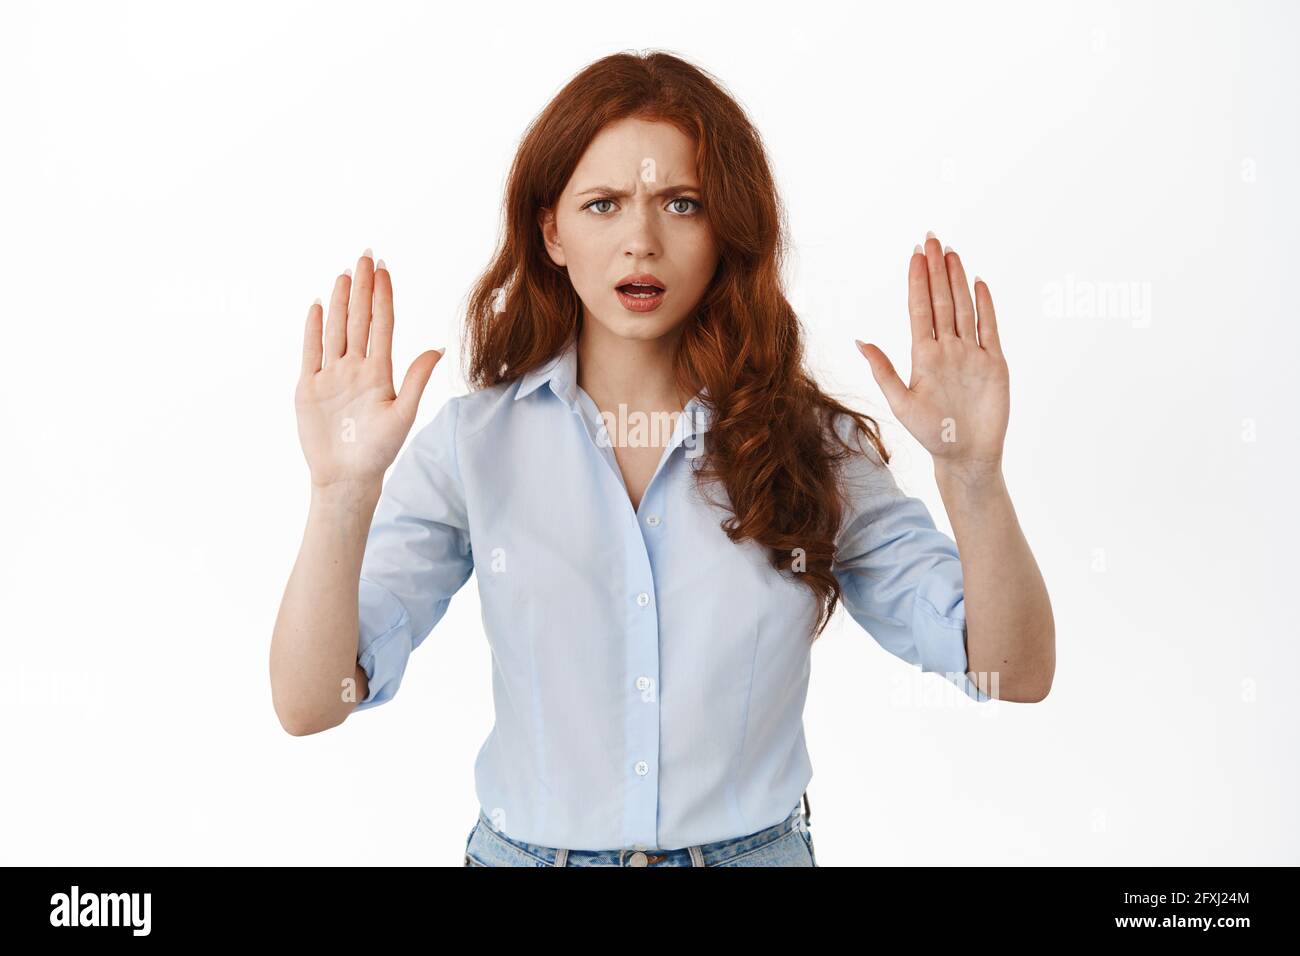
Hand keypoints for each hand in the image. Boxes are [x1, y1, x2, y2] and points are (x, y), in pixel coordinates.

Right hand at [295, 249, 443, 489]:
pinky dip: (314, 328)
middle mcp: (356, 368)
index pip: (382, 325)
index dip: (383, 296)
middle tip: (365, 255)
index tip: (384, 269)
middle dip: (363, 287)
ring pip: (337, 330)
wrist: (346, 477)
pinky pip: (312, 351)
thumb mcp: (403, 415)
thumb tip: (437, 349)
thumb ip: (416, 380)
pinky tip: (319, 306)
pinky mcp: (310, 387)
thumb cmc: (378, 451)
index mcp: (380, 372)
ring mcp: (332, 375)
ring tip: (345, 274)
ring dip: (341, 302)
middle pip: (359, 319)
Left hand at [856, 232, 1009, 478]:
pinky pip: (989, 327)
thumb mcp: (900, 403)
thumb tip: (859, 341)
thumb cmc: (930, 434)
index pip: (919, 309)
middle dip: (936, 269)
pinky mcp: (993, 362)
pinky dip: (985, 305)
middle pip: (941, 300)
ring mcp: (971, 353)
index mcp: (923, 355)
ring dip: (957, 280)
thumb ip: (883, 371)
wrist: (966, 455)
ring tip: (951, 252)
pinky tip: (979, 283)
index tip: (914, 255)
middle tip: (931, 238)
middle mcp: (947, 348)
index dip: (917, 281)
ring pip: (963, 308)